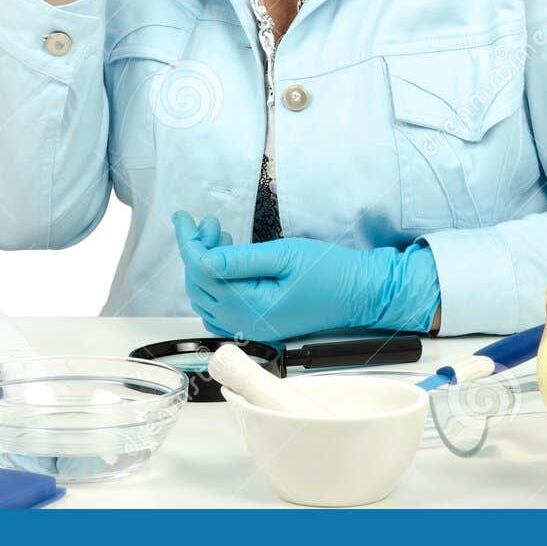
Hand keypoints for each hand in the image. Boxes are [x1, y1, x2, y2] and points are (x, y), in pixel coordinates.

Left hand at [172, 224, 440, 341]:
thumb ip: (242, 260)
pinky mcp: (260, 324)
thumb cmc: (330, 272)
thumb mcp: (285, 255)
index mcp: (251, 308)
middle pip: (200, 287)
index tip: (185, 217)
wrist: (361, 292)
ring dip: (206, 266)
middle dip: (197, 251)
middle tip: (208, 222)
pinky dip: (217, 283)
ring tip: (219, 236)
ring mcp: (252, 328)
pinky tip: (228, 262)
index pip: (203, 273)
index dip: (190, 243)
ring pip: (208, 298)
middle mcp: (246, 324)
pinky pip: (223, 308)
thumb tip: (204, 258)